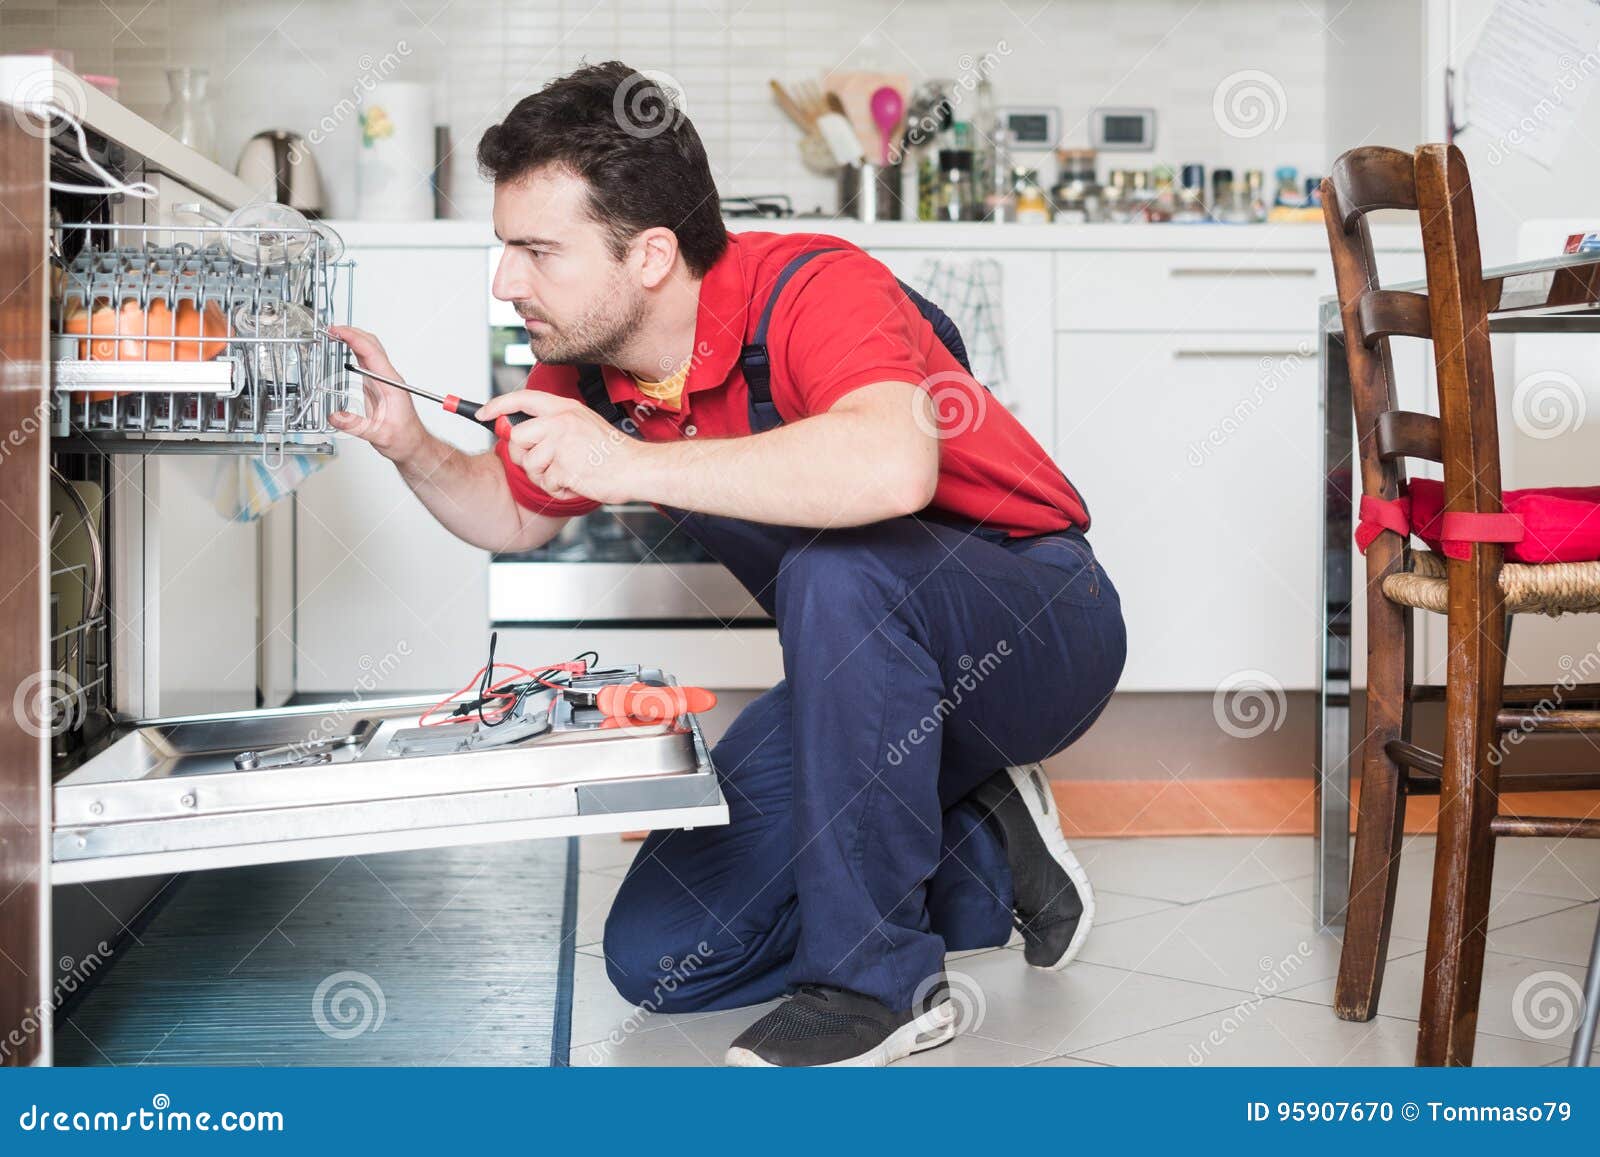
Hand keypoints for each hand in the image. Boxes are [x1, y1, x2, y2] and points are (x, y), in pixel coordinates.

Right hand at [326, 325, 427, 461]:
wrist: (413, 445)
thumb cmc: (404, 439)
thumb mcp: (379, 436)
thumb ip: (356, 426)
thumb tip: (335, 417)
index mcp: (391, 384)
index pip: (372, 353)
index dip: (354, 339)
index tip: (338, 331)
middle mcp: (388, 378)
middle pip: (372, 344)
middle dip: (352, 332)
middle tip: (331, 329)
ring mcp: (383, 380)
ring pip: (370, 349)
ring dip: (353, 338)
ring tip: (334, 334)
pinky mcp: (377, 384)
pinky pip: (366, 360)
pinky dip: (354, 349)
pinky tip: (344, 347)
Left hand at [476, 389, 648, 504]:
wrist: (637, 468)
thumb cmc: (611, 451)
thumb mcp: (581, 424)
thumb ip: (551, 424)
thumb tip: (516, 430)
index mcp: (565, 408)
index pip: (521, 398)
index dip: (497, 405)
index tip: (484, 414)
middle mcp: (561, 422)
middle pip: (517, 438)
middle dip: (523, 456)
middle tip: (545, 463)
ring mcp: (563, 444)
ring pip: (529, 464)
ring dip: (545, 476)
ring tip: (569, 473)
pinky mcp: (566, 467)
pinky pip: (547, 483)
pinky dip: (559, 490)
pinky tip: (577, 482)